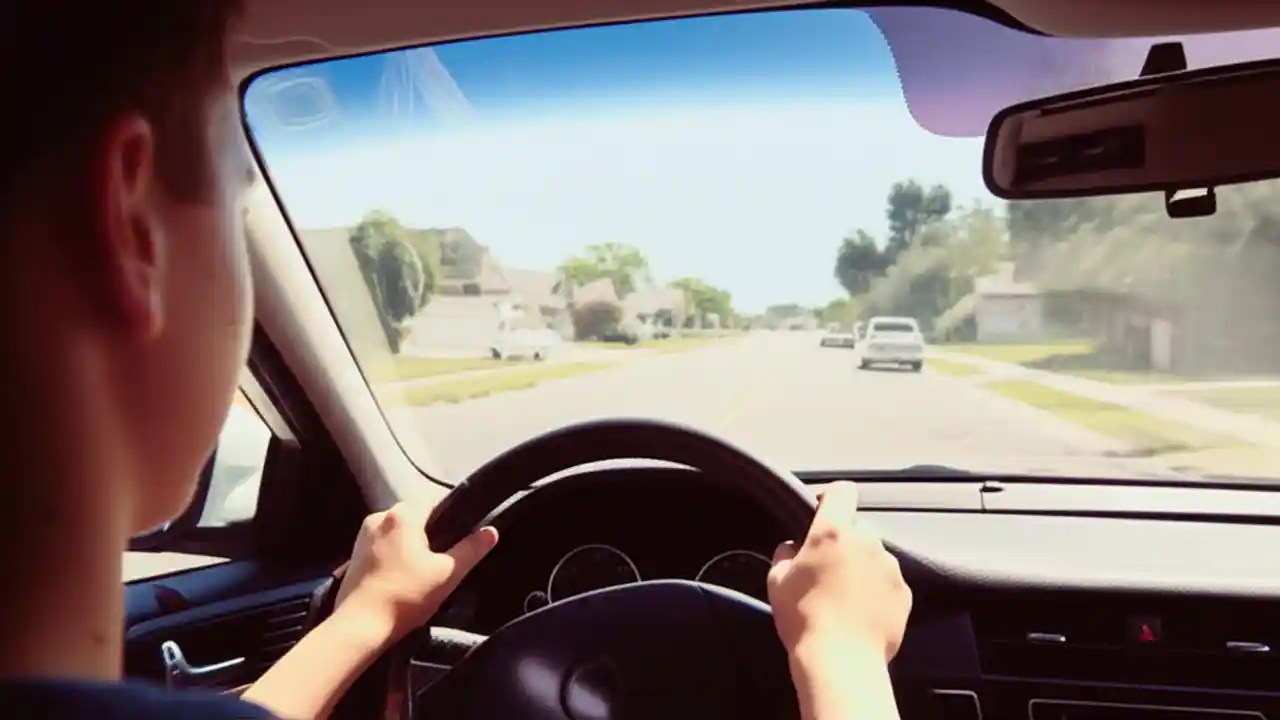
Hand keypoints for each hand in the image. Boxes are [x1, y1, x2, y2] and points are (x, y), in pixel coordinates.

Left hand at [334, 501, 497, 641]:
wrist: (359, 627)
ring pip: (397, 532)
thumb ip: (472, 550)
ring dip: (410, 546)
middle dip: (430, 533)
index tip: (461, 537)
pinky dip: (394, 557)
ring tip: (422, 573)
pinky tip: (400, 579)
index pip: (435, 500)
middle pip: (415, 516)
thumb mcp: (447, 574)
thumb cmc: (406, 596)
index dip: (453, 515)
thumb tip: (492, 531)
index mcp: (402, 514)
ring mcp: (362, 536)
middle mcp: (379, 517)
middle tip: (443, 561)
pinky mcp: (353, 556)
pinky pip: (382, 547)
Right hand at [767, 482, 910, 663]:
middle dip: (845, 542)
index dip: (831, 498)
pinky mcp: (904, 593)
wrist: (841, 662)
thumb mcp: (777, 581)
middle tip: (827, 569)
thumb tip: (793, 548)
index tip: (822, 512)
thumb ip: (785, 554)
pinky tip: (860, 613)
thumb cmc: (804, 620)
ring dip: (862, 568)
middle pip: (858, 528)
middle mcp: (866, 543)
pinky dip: (877, 592)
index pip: (841, 491)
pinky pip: (888, 583)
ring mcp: (889, 568)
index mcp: (833, 532)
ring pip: (874, 556)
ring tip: (844, 598)